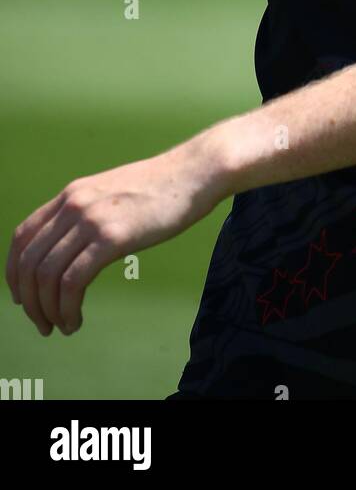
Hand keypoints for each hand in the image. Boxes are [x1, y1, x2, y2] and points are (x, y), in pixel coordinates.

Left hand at [5, 137, 225, 336]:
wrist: (194, 173)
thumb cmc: (161, 188)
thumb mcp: (112, 192)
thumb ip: (88, 212)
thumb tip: (74, 245)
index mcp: (71, 194)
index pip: (22, 236)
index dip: (14, 273)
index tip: (22, 297)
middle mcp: (74, 204)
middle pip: (30, 261)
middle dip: (29, 301)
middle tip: (41, 323)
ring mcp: (92, 220)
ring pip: (48, 276)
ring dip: (48, 310)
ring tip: (61, 326)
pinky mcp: (113, 237)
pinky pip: (73, 282)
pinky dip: (67, 308)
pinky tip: (76, 320)